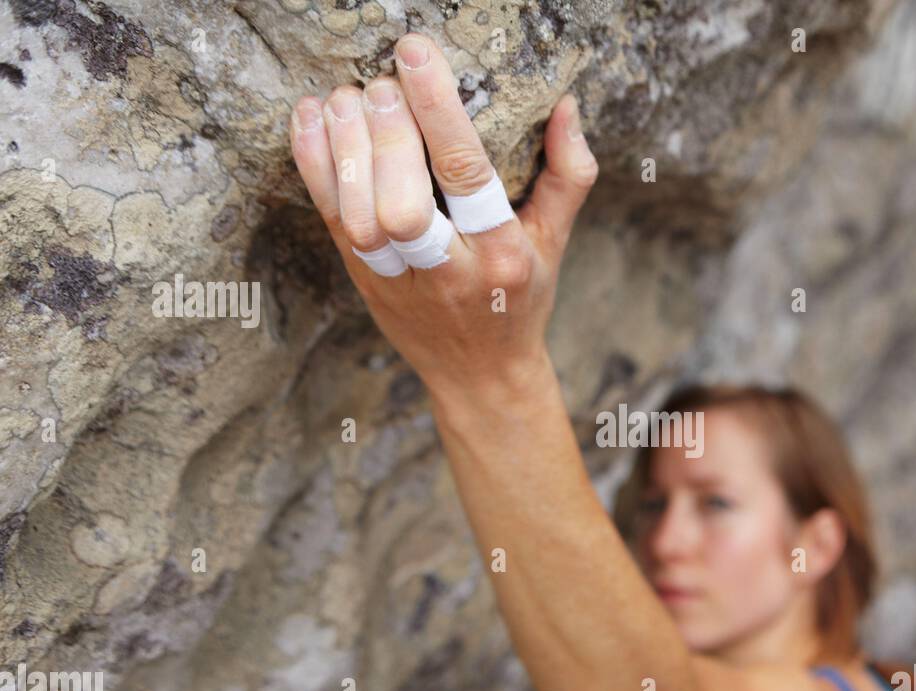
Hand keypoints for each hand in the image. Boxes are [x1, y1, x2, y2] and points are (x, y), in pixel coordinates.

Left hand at [289, 32, 598, 400]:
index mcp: (503, 256)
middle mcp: (450, 273)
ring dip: (346, 149)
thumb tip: (566, 105)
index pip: (468, 177)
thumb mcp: (556, 242)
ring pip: (362, 218)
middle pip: (407, 205)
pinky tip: (313, 119)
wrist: (479, 378)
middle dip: (387, 135)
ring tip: (346, 96)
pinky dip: (314, 165)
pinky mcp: (364, 281)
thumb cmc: (520, 300)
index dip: (438, 112)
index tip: (415, 54)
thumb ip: (568, 174)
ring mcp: (401, 282)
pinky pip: (331, 221)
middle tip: (380, 81)